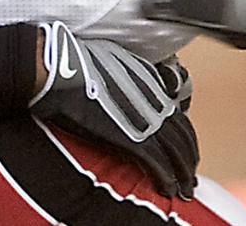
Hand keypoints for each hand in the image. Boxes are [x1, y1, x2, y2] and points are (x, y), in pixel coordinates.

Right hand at [29, 22, 197, 198]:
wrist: (57, 68)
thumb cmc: (70, 62)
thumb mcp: (106, 58)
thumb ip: (122, 72)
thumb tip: (118, 78)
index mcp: (148, 79)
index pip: (175, 112)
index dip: (181, 133)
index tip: (180, 147)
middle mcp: (153, 99)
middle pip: (183, 135)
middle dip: (188, 157)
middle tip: (188, 173)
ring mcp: (146, 120)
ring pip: (177, 152)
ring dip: (182, 173)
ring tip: (183, 188)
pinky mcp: (133, 139)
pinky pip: (159, 165)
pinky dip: (166, 179)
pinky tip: (167, 188)